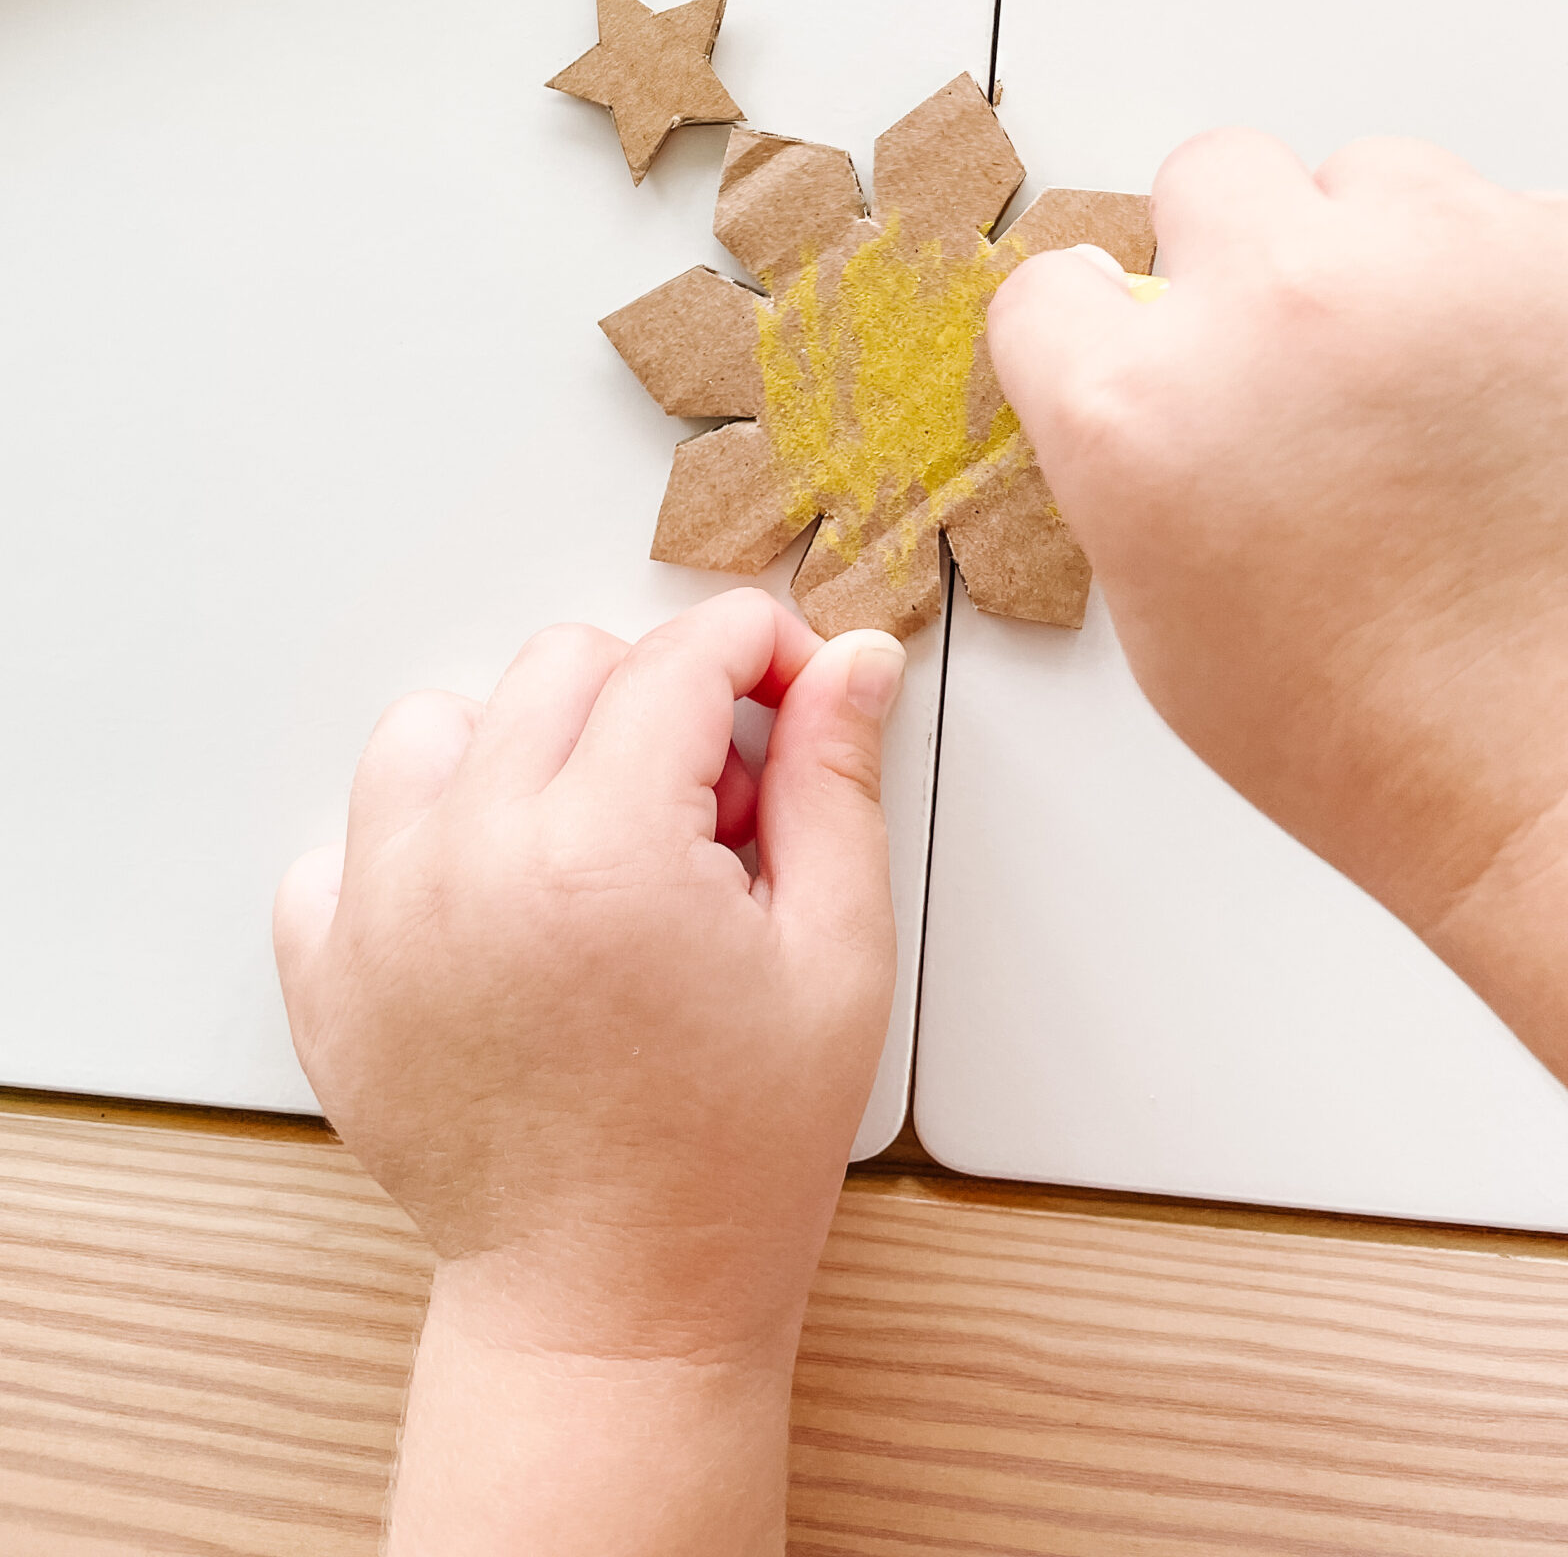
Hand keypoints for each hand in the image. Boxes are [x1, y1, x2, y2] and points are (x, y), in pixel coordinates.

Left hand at [274, 591, 904, 1554]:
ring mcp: (380, 916)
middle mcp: (474, 860)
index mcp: (609, 850)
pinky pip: (350, 838)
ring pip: (442, 725)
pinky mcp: (325, 974)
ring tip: (595, 844)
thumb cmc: (736, 1154)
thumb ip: (836, 781)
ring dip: (526, 749)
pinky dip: (421, 843)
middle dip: (657, 700)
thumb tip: (852, 659)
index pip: (683, 655)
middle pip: (566, 665)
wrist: (618, 1305)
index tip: (791, 692)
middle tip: (712, 811)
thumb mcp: (835, 954)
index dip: (762, 650)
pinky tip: (500, 906)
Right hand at [989, 129, 1567, 933]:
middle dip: (1240, 255)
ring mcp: (1448, 259)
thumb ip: (1128, 456)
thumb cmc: (1376, 733)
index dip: (1097, 334)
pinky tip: (1534, 411)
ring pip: (1378, 176)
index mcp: (1144, 403)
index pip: (1053, 284)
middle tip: (1300, 364)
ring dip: (1384, 256)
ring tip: (1437, 396)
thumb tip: (1151, 348)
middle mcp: (1282, 299)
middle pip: (1212, 172)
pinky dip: (1520, 295)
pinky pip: (1519, 220)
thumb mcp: (1162, 619)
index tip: (1145, 361)